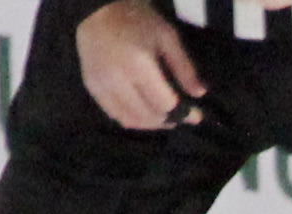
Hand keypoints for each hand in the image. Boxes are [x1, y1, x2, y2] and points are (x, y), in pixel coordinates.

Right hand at [77, 3, 206, 131]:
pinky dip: (132, 118)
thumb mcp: (167, 36)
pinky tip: (142, 111)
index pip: (165, 104)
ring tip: (162, 116)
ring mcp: (101, 85)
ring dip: (150, 123)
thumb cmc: (136, 20)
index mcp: (139, 66)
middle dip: (168, 120)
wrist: (97, 10)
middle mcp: (118, 80)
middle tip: (179, 116)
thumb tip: (199, 94)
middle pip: (148, 117)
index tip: (196, 115)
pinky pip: (114, 114)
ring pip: (131, 120)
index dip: (184, 113)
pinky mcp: (92, 87)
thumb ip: (184, 67)